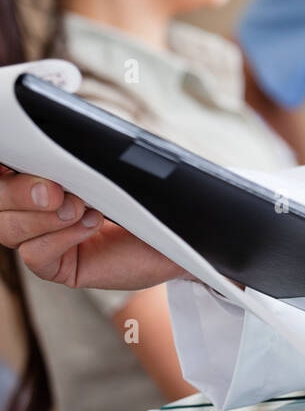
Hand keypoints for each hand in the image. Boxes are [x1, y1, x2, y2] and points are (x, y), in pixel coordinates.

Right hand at [0, 166, 184, 291]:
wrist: (181, 233)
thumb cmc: (148, 194)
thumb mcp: (115, 168)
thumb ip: (82, 157)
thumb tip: (62, 144)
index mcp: (42, 175)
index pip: (6, 172)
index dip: (3, 168)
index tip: (8, 160)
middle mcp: (34, 207)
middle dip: (20, 191)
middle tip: (54, 190)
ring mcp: (43, 238)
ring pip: (11, 228)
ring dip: (43, 216)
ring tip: (81, 206)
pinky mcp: (59, 266)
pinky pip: (36, 255)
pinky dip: (60, 237)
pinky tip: (90, 223)